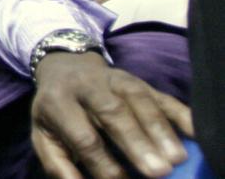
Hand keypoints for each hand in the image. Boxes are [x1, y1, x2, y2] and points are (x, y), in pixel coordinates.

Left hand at [31, 51, 190, 178]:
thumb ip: (59, 165)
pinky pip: (160, 94)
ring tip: (176, 159)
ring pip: (138, 98)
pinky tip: (193, 131)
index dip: (103, 163)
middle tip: (157, 172)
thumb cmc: (56, 114)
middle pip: (111, 110)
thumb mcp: (45, 137)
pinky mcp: (138, 79)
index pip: (83, 136)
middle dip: (135, 142)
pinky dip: (179, 112)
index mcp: (57, 102)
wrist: (63, 68)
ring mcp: (114, 79)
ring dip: (159, 129)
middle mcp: (86, 86)